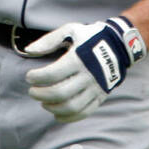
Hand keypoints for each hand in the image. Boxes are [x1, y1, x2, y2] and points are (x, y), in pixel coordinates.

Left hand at [24, 17, 144, 122]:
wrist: (119, 44)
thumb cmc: (91, 36)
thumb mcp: (70, 30)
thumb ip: (48, 40)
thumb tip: (28, 50)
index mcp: (79, 58)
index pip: (53, 74)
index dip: (37, 77)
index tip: (29, 76)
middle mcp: (88, 75)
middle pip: (60, 93)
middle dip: (41, 94)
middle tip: (32, 91)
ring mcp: (96, 87)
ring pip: (71, 106)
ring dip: (53, 107)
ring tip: (43, 102)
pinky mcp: (101, 96)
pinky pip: (84, 112)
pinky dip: (68, 117)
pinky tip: (56, 114)